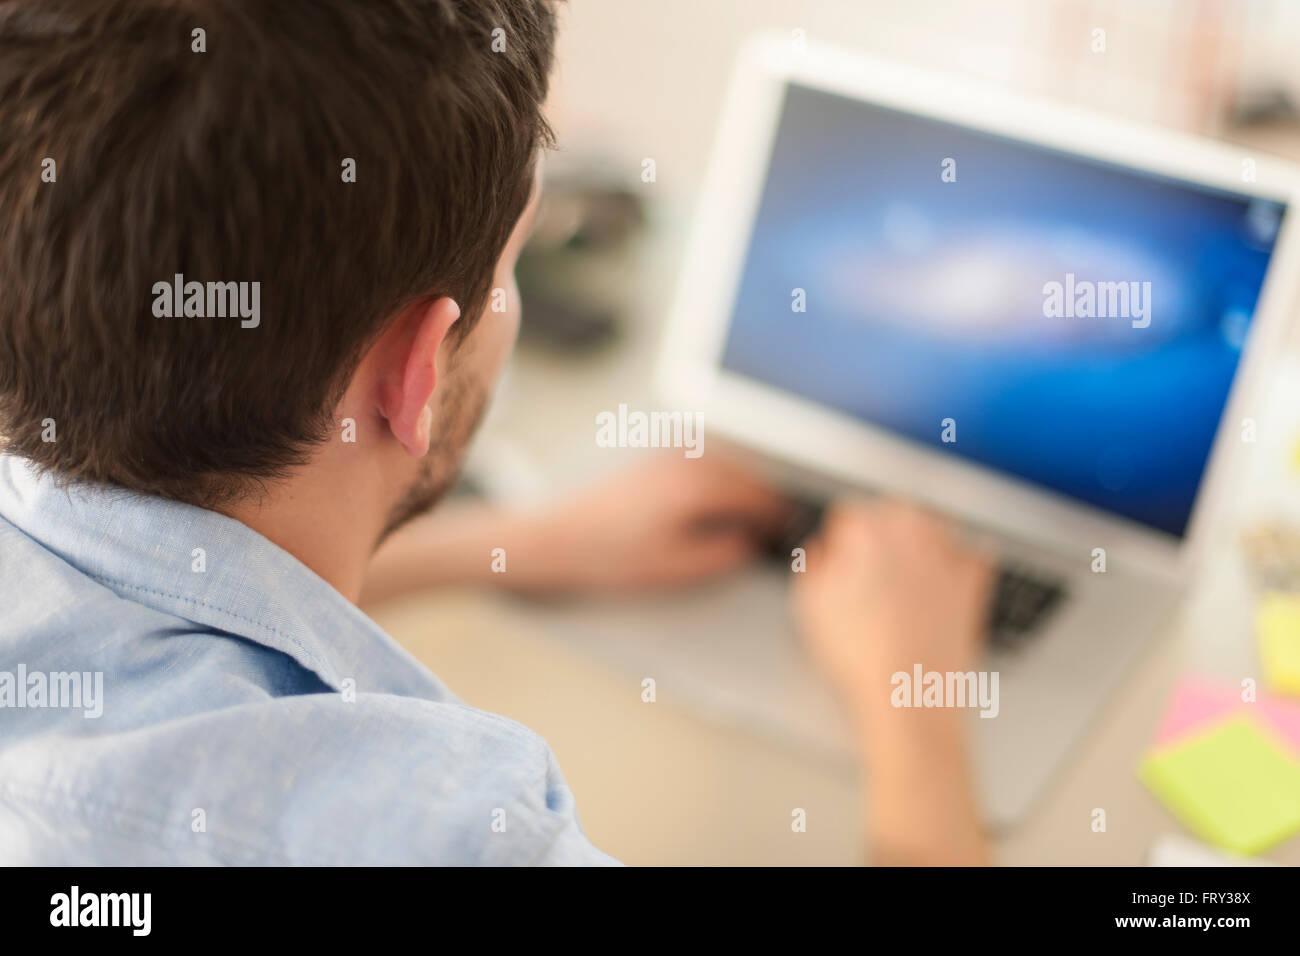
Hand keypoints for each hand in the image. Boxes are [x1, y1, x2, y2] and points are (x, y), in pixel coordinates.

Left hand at [520, 451, 792, 593]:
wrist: (559, 536)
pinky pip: (705, 455)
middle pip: (748, 472)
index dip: (780, 516)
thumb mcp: (678, 567)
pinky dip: (721, 474)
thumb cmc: (612, 554)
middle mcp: (688, 458)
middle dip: (766, 498)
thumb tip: (753, 540)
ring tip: (749, 517)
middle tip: (775, 527)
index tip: (790, 531)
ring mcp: (670, 449)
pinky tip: (716, 500)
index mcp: (698, 486)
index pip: (758, 495)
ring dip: (745, 483)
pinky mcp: (656, 451)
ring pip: (728, 461)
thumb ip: (725, 553)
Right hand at [792, 497, 994, 864]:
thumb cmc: (860, 658)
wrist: (908, 697)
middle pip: (894, 508)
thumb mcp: (809, 608)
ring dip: (920, 535)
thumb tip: (822, 553)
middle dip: (880, 527)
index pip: (849, 513)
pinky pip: (974, 554)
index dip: (838, 537)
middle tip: (866, 561)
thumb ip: (813, 566)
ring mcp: (946, 558)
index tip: (836, 556)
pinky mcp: (972, 585)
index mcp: (867, 533)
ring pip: (935, 523)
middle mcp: (911, 535)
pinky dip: (963, 558)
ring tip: (903, 564)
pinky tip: (947, 573)